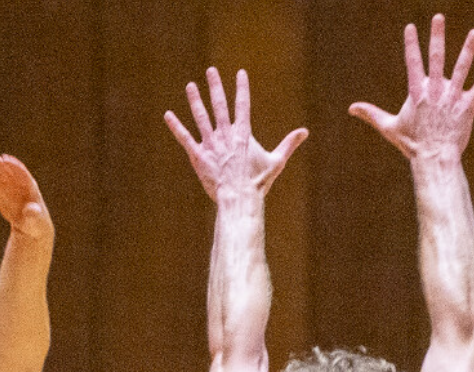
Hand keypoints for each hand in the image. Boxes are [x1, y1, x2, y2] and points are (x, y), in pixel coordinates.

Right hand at [0, 139, 52, 239]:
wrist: (30, 224)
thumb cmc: (35, 223)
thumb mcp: (35, 221)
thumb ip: (33, 215)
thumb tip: (32, 211)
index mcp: (30, 187)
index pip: (22, 174)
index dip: (14, 167)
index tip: (6, 160)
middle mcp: (19, 181)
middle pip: (8, 169)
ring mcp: (9, 182)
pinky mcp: (0, 184)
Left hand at [165, 68, 307, 202]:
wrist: (239, 199)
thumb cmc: (258, 183)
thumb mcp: (276, 161)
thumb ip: (288, 144)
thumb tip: (304, 132)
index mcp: (243, 134)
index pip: (243, 105)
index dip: (242, 88)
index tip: (240, 73)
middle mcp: (225, 135)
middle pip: (219, 105)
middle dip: (215, 86)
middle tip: (211, 70)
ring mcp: (210, 145)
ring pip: (201, 118)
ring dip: (195, 101)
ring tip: (190, 86)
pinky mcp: (198, 156)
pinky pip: (185, 138)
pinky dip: (176, 127)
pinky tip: (168, 115)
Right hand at [349, 15, 473, 161]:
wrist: (434, 158)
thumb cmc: (412, 144)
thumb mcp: (390, 127)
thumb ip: (372, 114)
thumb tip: (351, 108)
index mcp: (417, 93)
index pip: (412, 63)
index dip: (411, 44)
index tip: (410, 27)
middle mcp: (435, 91)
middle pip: (436, 58)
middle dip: (437, 36)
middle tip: (438, 17)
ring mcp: (452, 97)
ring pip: (461, 68)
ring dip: (468, 49)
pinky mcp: (467, 106)